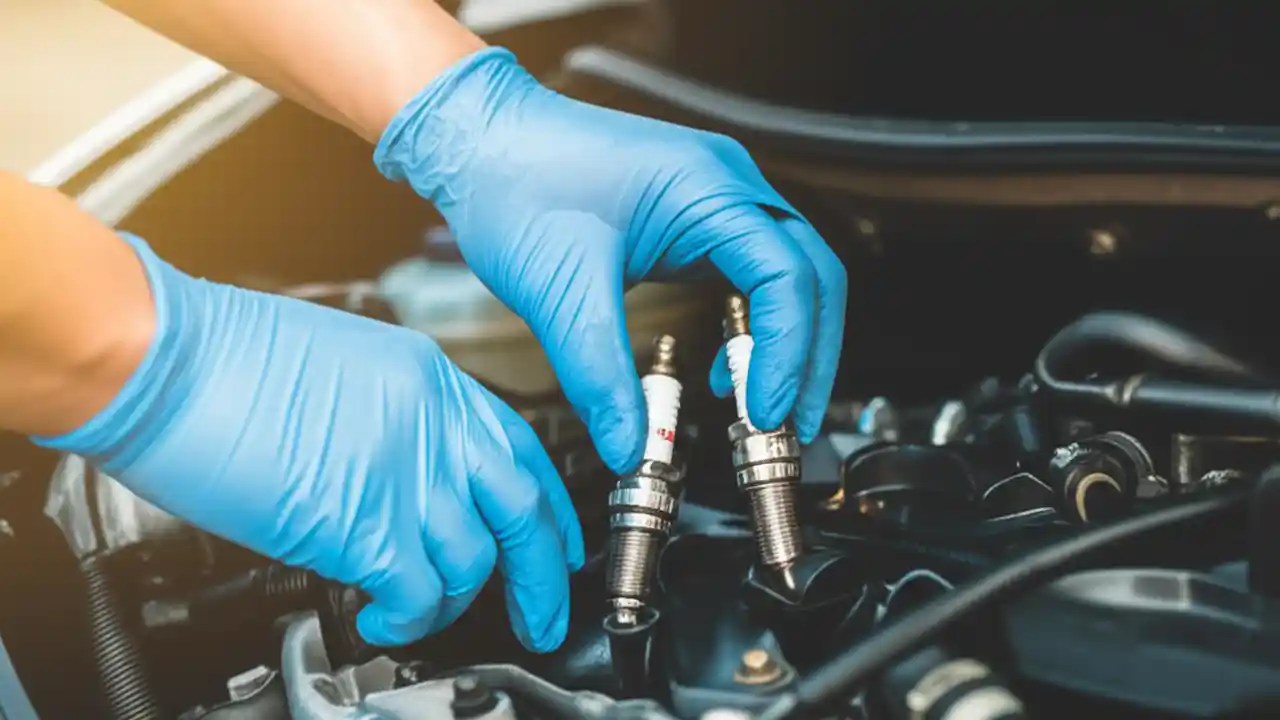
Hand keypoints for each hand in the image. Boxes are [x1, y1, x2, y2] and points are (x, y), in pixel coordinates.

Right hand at [33, 235, 583, 650]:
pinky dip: (409, 620)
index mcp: (430, 379)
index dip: (550, 507)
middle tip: (545, 613)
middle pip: (522, 511)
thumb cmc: (223, 358)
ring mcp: (404, 474)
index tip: (558, 544)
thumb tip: (404, 474)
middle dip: (542, 576)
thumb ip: (393, 418)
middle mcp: (431, 425)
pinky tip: (382, 616)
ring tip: (420, 611)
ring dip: (454, 602)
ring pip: (473, 562)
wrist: (164, 360)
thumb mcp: (342, 364)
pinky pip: (419, 593)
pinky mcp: (364, 525)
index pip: (520, 449)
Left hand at [374, 48, 846, 473]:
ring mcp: (714, 201)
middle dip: (808, 356)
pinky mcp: (694, 221)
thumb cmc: (514, 182)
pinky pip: (750, 277)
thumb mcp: (558, 290)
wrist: (478, 139)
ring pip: (787, 278)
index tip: (766, 411)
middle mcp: (726, 186)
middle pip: (810, 276)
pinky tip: (725, 372)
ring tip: (766, 410)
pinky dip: (753, 329)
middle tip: (791, 425)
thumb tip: (630, 448)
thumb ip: (599, 375)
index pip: (787, 275)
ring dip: (786, 345)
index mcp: (707, 187)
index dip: (788, 350)